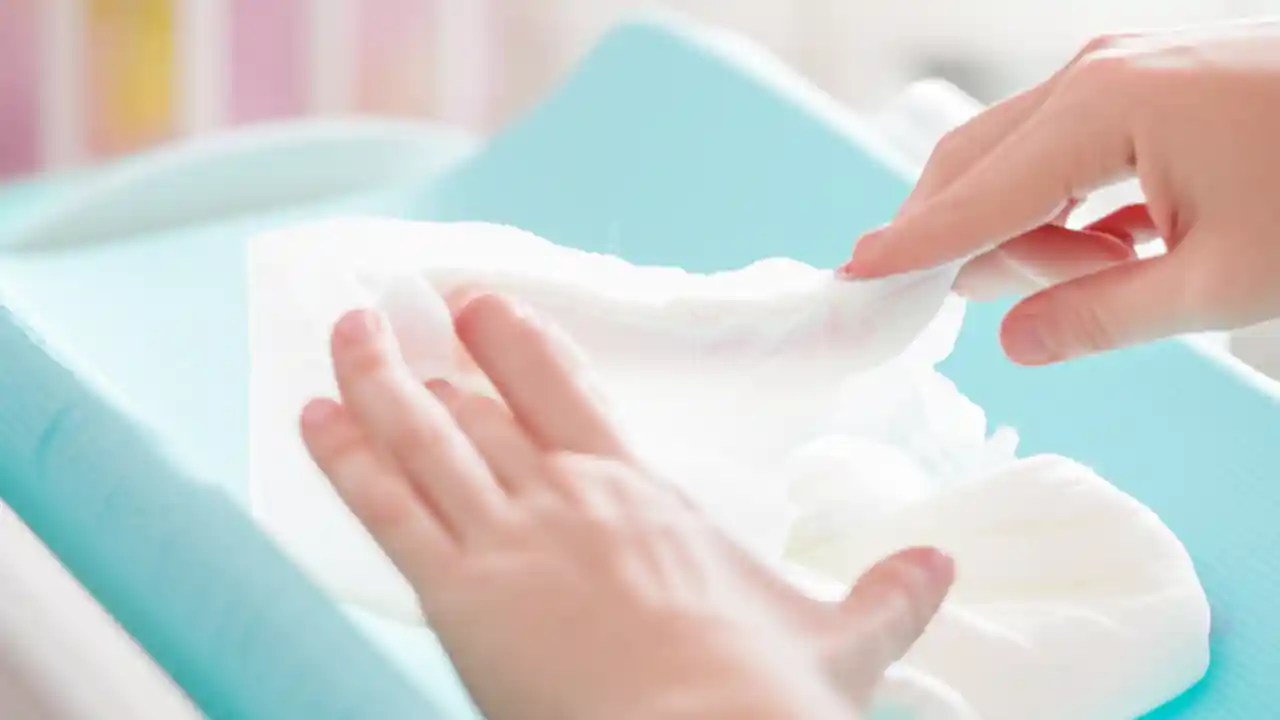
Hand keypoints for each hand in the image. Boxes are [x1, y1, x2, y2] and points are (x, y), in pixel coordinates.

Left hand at [298, 293, 953, 719]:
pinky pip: (387, 509)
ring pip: (423, 438)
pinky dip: (344, 460)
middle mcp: (567, 497)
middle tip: (395, 305)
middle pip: (480, 404)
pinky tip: (312, 419)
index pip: (564, 392)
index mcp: (642, 496)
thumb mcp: (840, 643)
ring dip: (374, 380)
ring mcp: (509, 539)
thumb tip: (941, 568)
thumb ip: (886, 597)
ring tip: (342, 332)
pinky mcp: (461, 596)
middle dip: (431, 350)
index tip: (481, 307)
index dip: (515, 342)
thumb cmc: (764, 697)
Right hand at [841, 21, 1279, 364]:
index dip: (912, 246)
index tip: (849, 277)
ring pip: (1019, 157)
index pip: (978, 195)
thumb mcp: (1221, 282)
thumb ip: (1102, 315)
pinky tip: (1120, 247)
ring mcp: (1122, 67)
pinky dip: (1070, 207)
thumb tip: (1015, 343)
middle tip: (960, 305)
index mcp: (1105, 109)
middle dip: (959, 237)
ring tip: (1097, 277)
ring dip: (1030, 229)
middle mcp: (1097, 73)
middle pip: (976, 161)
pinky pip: (1068, 148)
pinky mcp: (1147, 79)